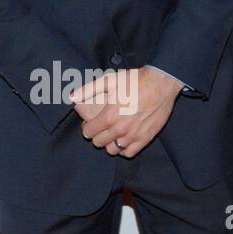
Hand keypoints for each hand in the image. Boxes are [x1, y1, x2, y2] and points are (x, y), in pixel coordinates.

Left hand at [66, 67, 183, 157]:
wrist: (161, 84)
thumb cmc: (135, 81)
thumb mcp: (110, 80)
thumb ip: (89, 89)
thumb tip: (72, 96)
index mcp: (109, 116)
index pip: (89, 132)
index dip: (87, 128)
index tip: (90, 124)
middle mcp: (120, 129)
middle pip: (98, 143)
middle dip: (96, 136)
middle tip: (100, 128)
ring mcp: (133, 136)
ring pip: (113, 150)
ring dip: (109, 144)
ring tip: (112, 135)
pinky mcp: (145, 138)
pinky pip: (129, 153)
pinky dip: (124, 149)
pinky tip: (123, 140)